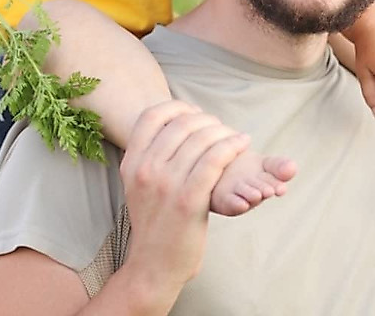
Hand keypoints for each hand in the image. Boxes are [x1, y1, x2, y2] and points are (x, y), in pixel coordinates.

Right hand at [118, 100, 251, 300]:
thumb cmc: (154, 222)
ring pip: (202, 138)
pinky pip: (215, 159)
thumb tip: (171, 121)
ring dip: (224, 131)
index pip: (152, 115)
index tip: (194, 113)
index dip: (178, 107)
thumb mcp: (137, 185)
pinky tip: (242, 143)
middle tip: (220, 128)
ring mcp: (166, 185)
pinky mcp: (189, 199)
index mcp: (131, 163)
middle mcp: (145, 170)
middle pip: (183, 123)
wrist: (154, 266)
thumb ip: (148, 155)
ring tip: (236, 137)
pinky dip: (232, 145)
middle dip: (207, 119)